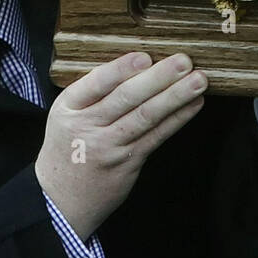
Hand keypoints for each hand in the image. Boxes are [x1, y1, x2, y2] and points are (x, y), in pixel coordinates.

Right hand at [36, 51, 205, 240]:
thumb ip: (93, 91)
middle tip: (183, 61)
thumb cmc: (68, 146)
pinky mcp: (127, 163)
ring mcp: (108, 146)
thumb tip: (139, 60)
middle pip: (126, 99)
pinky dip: (177, 119)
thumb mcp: (66, 114)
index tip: (145, 57)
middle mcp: (88, 126)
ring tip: (198, 81)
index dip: (120, 69)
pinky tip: (193, 104)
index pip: (96, 84)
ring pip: (145, 117)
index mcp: (69, 107)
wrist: (58, 200)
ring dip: (175, 96)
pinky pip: (156, 137)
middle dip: (158, 78)